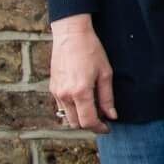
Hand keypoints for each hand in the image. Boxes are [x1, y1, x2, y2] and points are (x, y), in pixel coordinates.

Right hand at [48, 14, 115, 133]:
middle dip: (89, 124)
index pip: (88, 121)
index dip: (99, 128)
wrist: (71, 35)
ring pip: (67, 117)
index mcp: (80, 92)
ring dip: (80, 118)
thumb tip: (111, 116)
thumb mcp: (105, 73)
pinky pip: (61, 106)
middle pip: (76, 123)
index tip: (107, 127)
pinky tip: (83, 99)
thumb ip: (107, 98)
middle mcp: (65, 95)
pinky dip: (72, 109)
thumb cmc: (91, 51)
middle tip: (102, 118)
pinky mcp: (52, 88)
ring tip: (93, 107)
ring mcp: (56, 92)